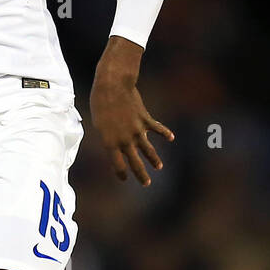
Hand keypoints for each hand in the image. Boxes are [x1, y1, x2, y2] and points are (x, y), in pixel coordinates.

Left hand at [90, 37, 173, 185]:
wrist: (112, 86)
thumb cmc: (100, 103)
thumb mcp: (99, 123)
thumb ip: (109, 136)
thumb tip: (117, 143)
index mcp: (110, 143)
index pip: (117, 164)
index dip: (121, 173)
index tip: (124, 178)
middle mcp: (125, 140)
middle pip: (135, 162)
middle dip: (141, 174)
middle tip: (146, 183)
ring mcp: (137, 130)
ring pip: (148, 150)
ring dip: (154, 160)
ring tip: (159, 167)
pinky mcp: (145, 119)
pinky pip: (157, 128)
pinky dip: (165, 133)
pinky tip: (171, 138)